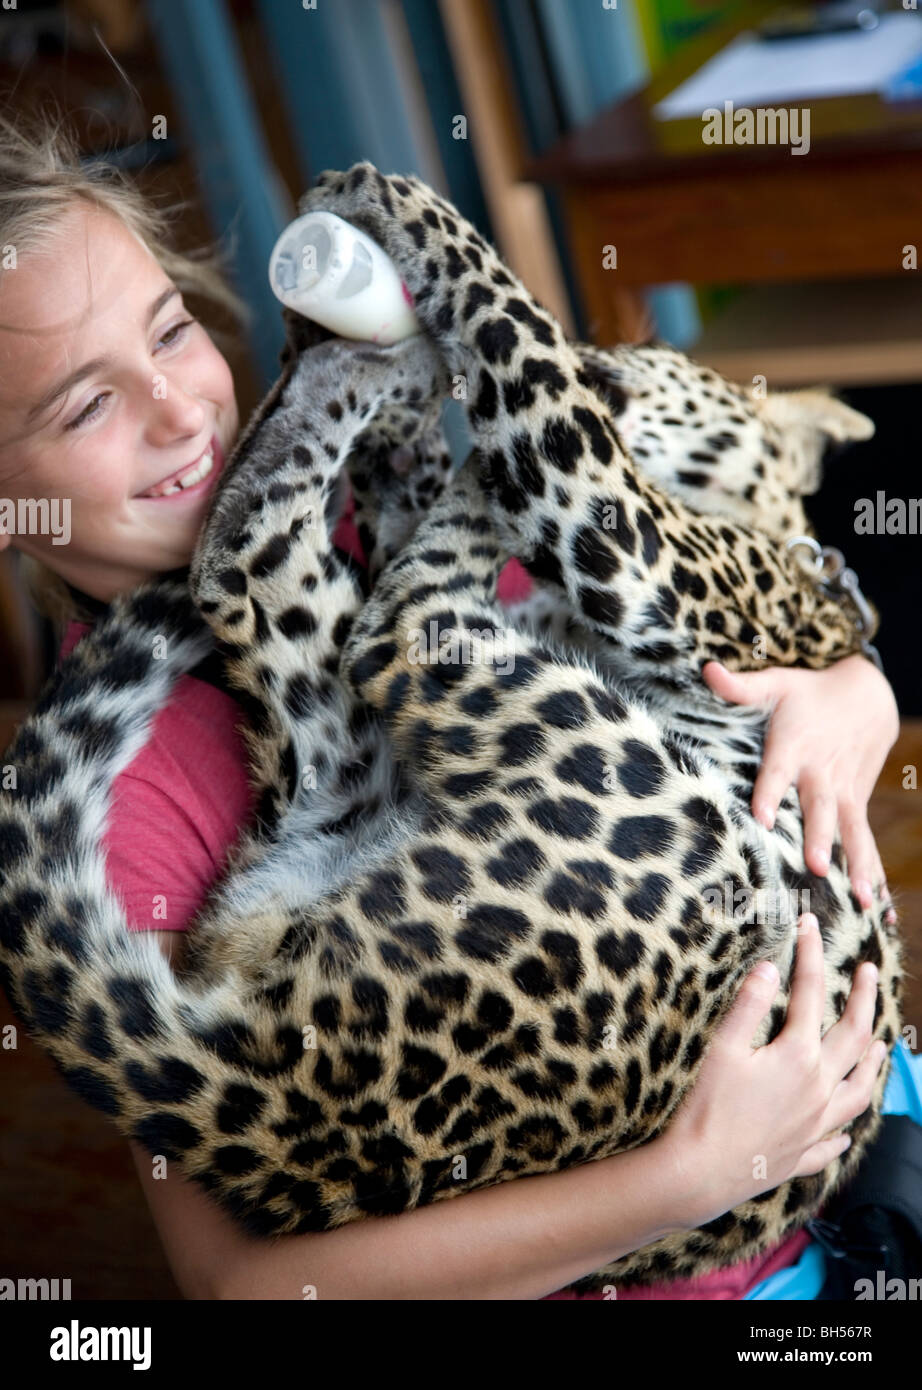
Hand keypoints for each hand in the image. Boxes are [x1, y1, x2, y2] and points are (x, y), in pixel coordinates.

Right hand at [659, 913, 888, 1229]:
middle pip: (853, 1037)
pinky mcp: (804, 1153)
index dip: (810, 955)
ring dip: (873, 1064)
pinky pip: (836, 1139)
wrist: (702, 1171)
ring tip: (881, 1046)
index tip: (810, 926)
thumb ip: (749, 1004)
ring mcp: (816, 1124)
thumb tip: (770, 967)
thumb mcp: (724, 1047)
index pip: (809, 993)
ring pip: (859, 1090)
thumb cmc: (708, 1108)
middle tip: (870, 973)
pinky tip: (846, 1128)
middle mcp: (818, 1089)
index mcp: (797, 1056)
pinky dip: (845, 1129)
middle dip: (864, 999)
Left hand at [702, 655, 897, 916]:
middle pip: (820, 808)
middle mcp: (821, 773)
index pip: (778, 772)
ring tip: (860, 897)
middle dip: (820, 837)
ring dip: (856, 864)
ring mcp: (844, 791)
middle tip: (818, 867)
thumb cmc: (808, 693)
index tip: (761, 817)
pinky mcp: (858, 803)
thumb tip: (707, 669)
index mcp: (794, 746)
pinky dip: (873, 871)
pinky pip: (865, 840)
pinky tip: (878, 905)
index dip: (770, 793)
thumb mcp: (776, 683)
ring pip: (851, 830)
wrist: (868, 695)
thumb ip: (740, 685)